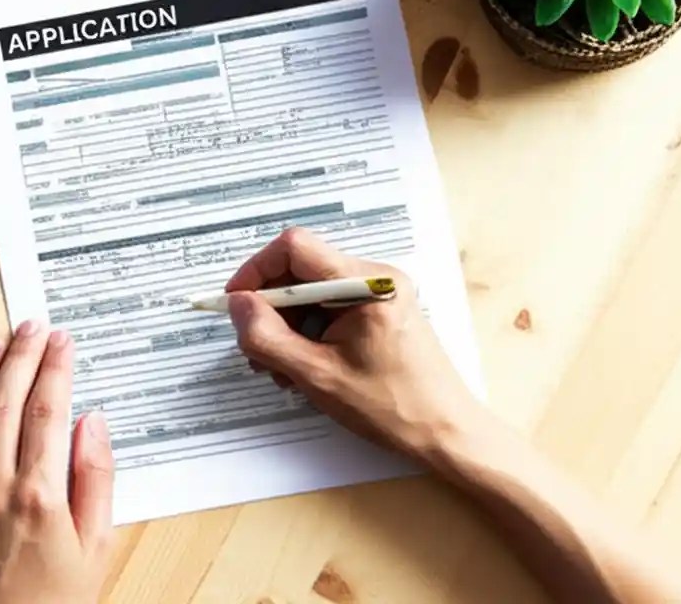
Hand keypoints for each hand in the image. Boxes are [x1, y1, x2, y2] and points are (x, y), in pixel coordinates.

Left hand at [0, 320, 115, 603]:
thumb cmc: (59, 598)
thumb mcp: (99, 543)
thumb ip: (96, 476)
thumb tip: (92, 422)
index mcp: (40, 494)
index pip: (46, 411)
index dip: (54, 368)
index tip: (62, 341)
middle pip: (5, 403)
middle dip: (19, 357)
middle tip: (31, 327)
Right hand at [225, 228, 487, 462]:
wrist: (445, 432)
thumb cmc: (391, 407)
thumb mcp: (316, 375)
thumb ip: (268, 337)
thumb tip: (237, 304)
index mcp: (366, 284)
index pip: (294, 248)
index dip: (256, 271)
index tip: (235, 305)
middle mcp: (376, 278)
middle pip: (300, 270)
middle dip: (270, 309)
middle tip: (256, 351)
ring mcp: (380, 294)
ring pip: (311, 293)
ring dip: (286, 327)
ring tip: (280, 370)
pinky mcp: (379, 312)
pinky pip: (328, 308)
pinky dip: (307, 333)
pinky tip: (303, 367)